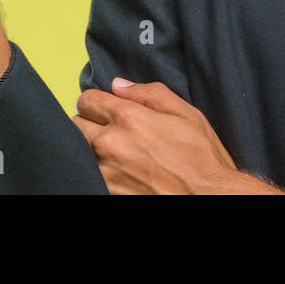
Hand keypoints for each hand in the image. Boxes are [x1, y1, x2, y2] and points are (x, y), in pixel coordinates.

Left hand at [72, 79, 284, 193]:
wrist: (208, 198)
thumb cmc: (202, 157)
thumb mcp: (185, 113)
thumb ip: (149, 93)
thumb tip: (118, 85)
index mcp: (128, 117)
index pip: (87, 100)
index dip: (97, 101)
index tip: (107, 107)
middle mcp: (110, 144)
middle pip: (77, 124)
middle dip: (91, 123)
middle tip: (111, 129)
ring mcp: (106, 173)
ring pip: (81, 151)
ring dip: (94, 148)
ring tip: (118, 152)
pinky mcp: (108, 193)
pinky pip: (92, 175)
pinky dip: (101, 170)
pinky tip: (121, 171)